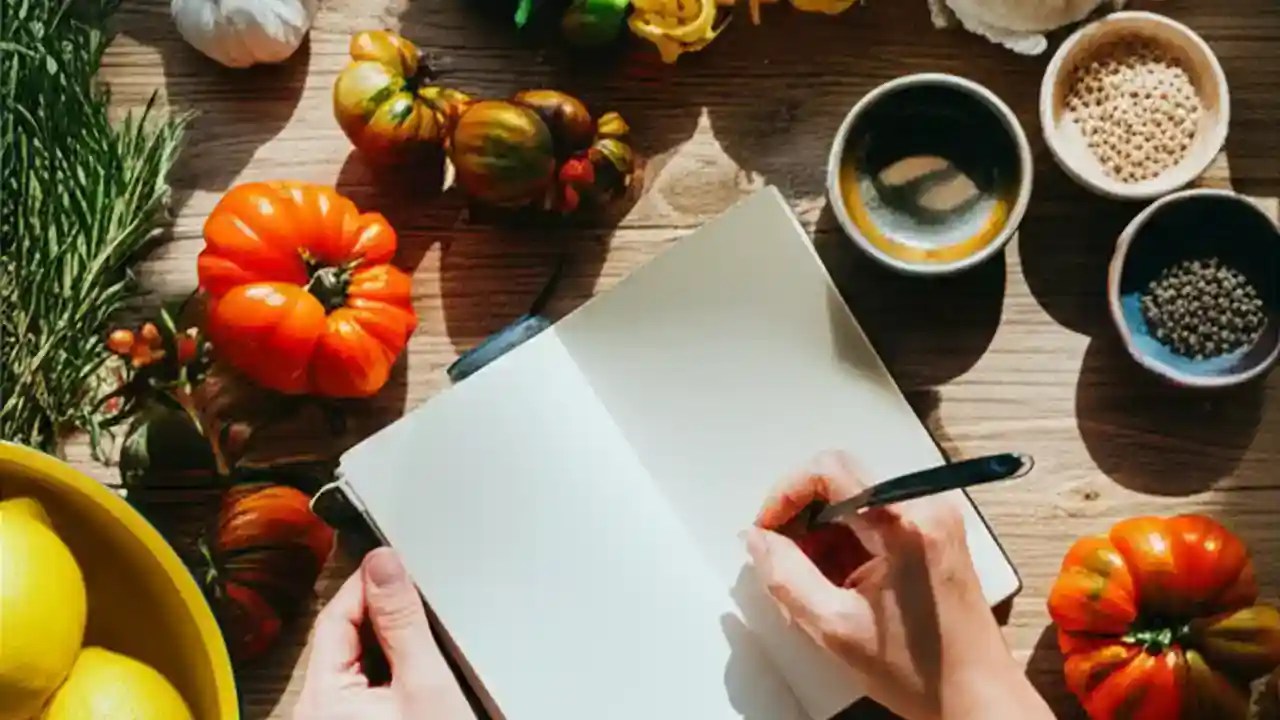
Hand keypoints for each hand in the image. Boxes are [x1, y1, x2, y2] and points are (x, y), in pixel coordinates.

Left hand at [295, 549, 475, 719]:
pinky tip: (416, 666)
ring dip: (387, 639)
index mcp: (323, 696)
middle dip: (380, 612)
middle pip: (343, 636)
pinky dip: (389, 665)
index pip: (334, 617)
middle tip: (418, 598)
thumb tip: (384, 564)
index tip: (395, 564)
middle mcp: (318, 708)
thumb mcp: (426, 683)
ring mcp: (334, 717)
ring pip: (356, 657)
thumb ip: (404, 623)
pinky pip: (365, 680)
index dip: (365, 585)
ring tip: (423, 634)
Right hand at [745, 452, 1051, 719]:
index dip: (786, 494)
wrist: (977, 697)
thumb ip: (786, 577)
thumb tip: (757, 540)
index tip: (768, 528)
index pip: (831, 469)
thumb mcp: (836, 627)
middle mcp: (927, 508)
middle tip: (784, 560)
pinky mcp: (935, 533)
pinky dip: (848, 542)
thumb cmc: (923, 672)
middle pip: (842, 481)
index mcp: (906, 525)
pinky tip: (842, 584)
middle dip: (803, 518)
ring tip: (815, 584)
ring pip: (855, 500)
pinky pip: (876, 517)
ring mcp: (935, 519)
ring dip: (824, 534)